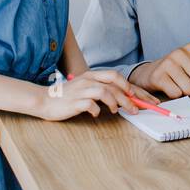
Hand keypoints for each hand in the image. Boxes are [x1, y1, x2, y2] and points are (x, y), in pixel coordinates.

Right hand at [37, 69, 159, 120]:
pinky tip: (96, 115)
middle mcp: (88, 79)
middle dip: (128, 97)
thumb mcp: (87, 89)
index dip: (133, 88)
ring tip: (116, 112)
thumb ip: (103, 91)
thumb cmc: (68, 97)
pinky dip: (96, 110)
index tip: (145, 99)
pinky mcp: (73, 102)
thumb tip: (126, 99)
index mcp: (92, 75)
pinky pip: (90, 104)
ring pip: (104, 92)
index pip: (118, 77)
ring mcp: (80, 90)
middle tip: (136, 109)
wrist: (44, 101)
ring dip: (114, 103)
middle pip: (114, 83)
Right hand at [134, 43, 189, 98]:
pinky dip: (175, 95)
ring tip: (179, 85)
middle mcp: (180, 52)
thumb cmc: (179, 69)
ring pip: (189, 89)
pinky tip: (170, 87)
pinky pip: (176, 93)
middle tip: (188, 83)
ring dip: (185, 92)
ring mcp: (167, 63)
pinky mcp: (158, 76)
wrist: (150, 73)